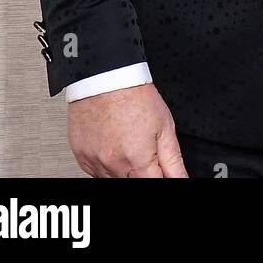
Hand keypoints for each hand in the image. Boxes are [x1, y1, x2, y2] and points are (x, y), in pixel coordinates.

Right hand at [68, 83, 188, 177]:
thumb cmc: (134, 95)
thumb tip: (181, 180)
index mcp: (137, 160)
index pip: (152, 186)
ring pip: (113, 180)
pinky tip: (113, 145)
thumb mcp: (165, 126)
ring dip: (123, 170)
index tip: (160, 171)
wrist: (105, 76)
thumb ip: (173, 161)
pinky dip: (106, 164)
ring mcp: (94, 162)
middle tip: (143, 150)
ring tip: (127, 144)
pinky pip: (95, 172)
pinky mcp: (81, 155)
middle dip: (142, 173)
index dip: (159, 178)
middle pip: (132, 184)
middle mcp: (113, 165)